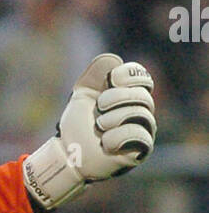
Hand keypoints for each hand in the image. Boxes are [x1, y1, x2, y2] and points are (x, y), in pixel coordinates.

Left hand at [23, 54, 155, 212]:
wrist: (69, 152)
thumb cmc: (78, 123)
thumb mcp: (83, 92)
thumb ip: (96, 73)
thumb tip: (115, 60)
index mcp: (129, 95)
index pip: (142, 77)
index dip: (130, 74)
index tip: (112, 79)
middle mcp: (141, 111)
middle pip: (143, 95)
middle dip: (117, 97)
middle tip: (99, 106)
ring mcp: (143, 131)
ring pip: (141, 114)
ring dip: (115, 117)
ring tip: (99, 126)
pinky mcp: (140, 150)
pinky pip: (140, 136)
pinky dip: (118, 136)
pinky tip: (106, 142)